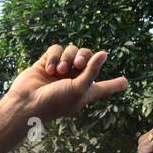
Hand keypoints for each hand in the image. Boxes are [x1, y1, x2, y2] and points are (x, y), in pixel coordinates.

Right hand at [4, 44, 128, 125]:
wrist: (28, 102)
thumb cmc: (55, 102)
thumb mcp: (79, 89)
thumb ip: (92, 71)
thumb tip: (105, 53)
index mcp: (85, 91)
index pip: (104, 87)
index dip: (115, 84)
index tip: (125, 82)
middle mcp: (74, 79)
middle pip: (88, 58)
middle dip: (84, 57)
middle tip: (78, 64)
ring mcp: (60, 70)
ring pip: (72, 51)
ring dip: (67, 58)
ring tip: (59, 70)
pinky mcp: (46, 63)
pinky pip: (56, 49)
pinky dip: (54, 56)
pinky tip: (48, 68)